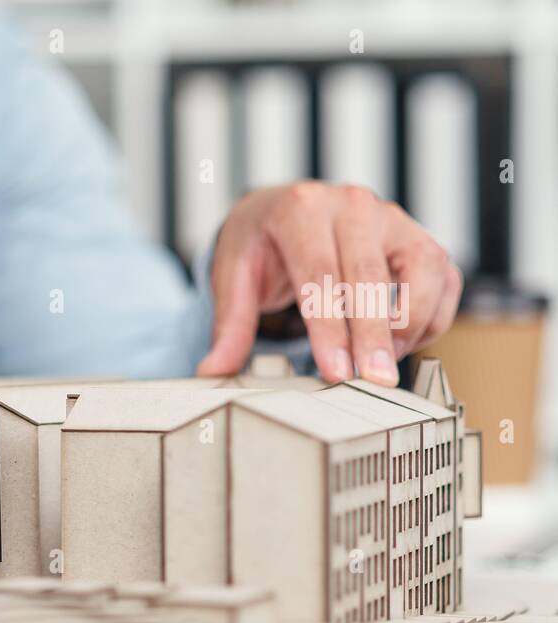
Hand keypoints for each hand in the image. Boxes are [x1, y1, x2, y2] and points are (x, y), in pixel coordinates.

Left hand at [197, 182, 462, 385]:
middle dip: (373, 336)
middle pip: (370, 277)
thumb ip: (229, 325)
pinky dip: (431, 317)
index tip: (335, 371)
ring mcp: (392, 218)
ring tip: (382, 365)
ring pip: (423, 270)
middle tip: (372, 382)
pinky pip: (443, 278)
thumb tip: (213, 371)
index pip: (320, 274)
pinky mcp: (419, 237)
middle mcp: (352, 205)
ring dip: (409, 324)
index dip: (330, 328)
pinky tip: (401, 346)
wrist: (285, 208)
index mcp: (301, 209)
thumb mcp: (233, 276)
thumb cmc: (261, 243)